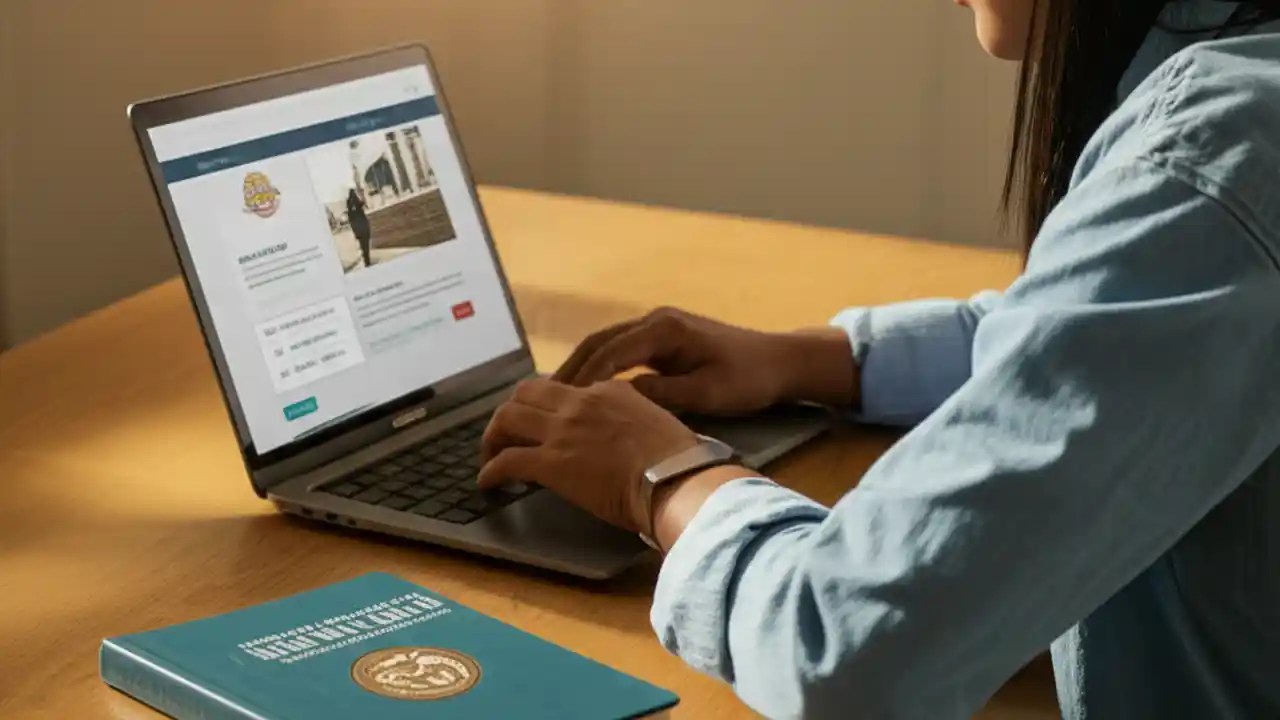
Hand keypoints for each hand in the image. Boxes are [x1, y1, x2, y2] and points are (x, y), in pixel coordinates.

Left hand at [477, 378, 698, 532]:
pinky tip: (487, 484)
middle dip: (510, 412)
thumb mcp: (655, 422)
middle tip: (505, 434)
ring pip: (508, 418)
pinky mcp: (551, 462)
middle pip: (526, 393)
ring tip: (489, 456)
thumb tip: (625, 440)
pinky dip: (491, 472)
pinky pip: (506, 462)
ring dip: (492, 437)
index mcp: (608, 390)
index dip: (546, 406)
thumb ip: (632, 421)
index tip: (542, 424)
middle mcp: (580, 403)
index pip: (563, 388)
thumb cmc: (678, 460)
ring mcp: (563, 430)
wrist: (676, 479)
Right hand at [554, 307, 859, 413]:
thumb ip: (662, 395)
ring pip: (605, 344)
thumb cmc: (748, 379)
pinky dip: (598, 368)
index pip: (610, 352)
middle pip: (598, 342)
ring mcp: (657, 326)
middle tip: (539, 400)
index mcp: (664, 329)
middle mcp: (655, 320)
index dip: (582, 379)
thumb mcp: (707, 394)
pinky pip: (619, 350)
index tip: (558, 405)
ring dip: (579, 368)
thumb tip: (617, 399)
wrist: (779, 361)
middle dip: (569, 370)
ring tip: (552, 398)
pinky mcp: (662, 338)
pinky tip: (585, 392)